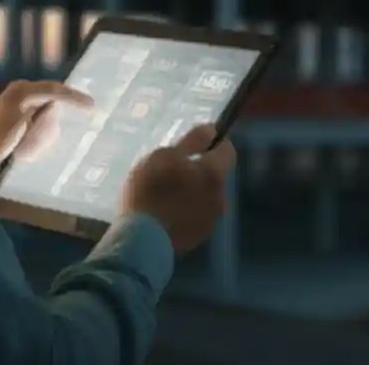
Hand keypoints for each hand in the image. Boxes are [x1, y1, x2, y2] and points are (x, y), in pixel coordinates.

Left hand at [0, 80, 93, 166]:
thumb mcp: (20, 128)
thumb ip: (42, 117)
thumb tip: (55, 107)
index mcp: (23, 91)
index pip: (56, 90)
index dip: (74, 98)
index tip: (92, 107)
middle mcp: (23, 92)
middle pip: (53, 106)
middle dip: (46, 129)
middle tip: (32, 145)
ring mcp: (21, 104)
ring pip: (47, 119)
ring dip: (40, 137)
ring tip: (22, 151)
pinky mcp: (19, 117)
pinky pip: (39, 126)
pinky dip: (36, 139)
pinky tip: (22, 151)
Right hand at [118, 123, 236, 254]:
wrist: (141, 240)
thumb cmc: (150, 190)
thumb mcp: (165, 156)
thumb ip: (191, 141)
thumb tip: (211, 130)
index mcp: (214, 174)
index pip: (227, 150)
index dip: (213, 143)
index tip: (193, 144)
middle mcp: (220, 196)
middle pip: (215, 174)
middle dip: (199, 169)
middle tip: (170, 170)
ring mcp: (211, 219)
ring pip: (206, 195)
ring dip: (193, 191)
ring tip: (164, 194)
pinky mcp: (199, 237)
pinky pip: (197, 215)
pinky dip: (186, 210)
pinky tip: (165, 213)